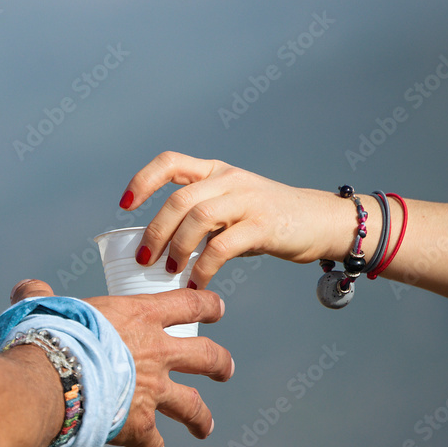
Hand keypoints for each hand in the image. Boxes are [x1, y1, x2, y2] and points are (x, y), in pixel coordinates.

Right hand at [10, 279, 234, 446]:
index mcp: (139, 317)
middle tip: (224, 370)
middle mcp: (156, 353)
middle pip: (205, 357)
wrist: (52, 376)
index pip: (187, 305)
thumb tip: (28, 288)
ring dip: (200, 418)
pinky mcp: (138, 426)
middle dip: (218, 363)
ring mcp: (152, 392)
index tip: (218, 308)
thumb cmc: (49, 334)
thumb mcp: (46, 307)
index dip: (207, 305)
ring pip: (191, 406)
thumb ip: (40, 297)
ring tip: (204, 428)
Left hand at [119, 151, 350, 288]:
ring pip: (198, 219)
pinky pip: (222, 246)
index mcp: (215, 171)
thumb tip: (159, 245)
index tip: (125, 205)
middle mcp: (229, 179)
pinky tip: (196, 284)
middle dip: (155, 231)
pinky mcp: (263, 225)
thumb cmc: (267, 219)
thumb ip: (200, 216)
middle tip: (144, 259)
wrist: (321, 222)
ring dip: (177, 248)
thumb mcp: (231, 206)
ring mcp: (247, 200)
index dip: (143, 181)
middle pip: (179, 200)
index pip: (170, 162)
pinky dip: (204, 268)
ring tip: (170, 271)